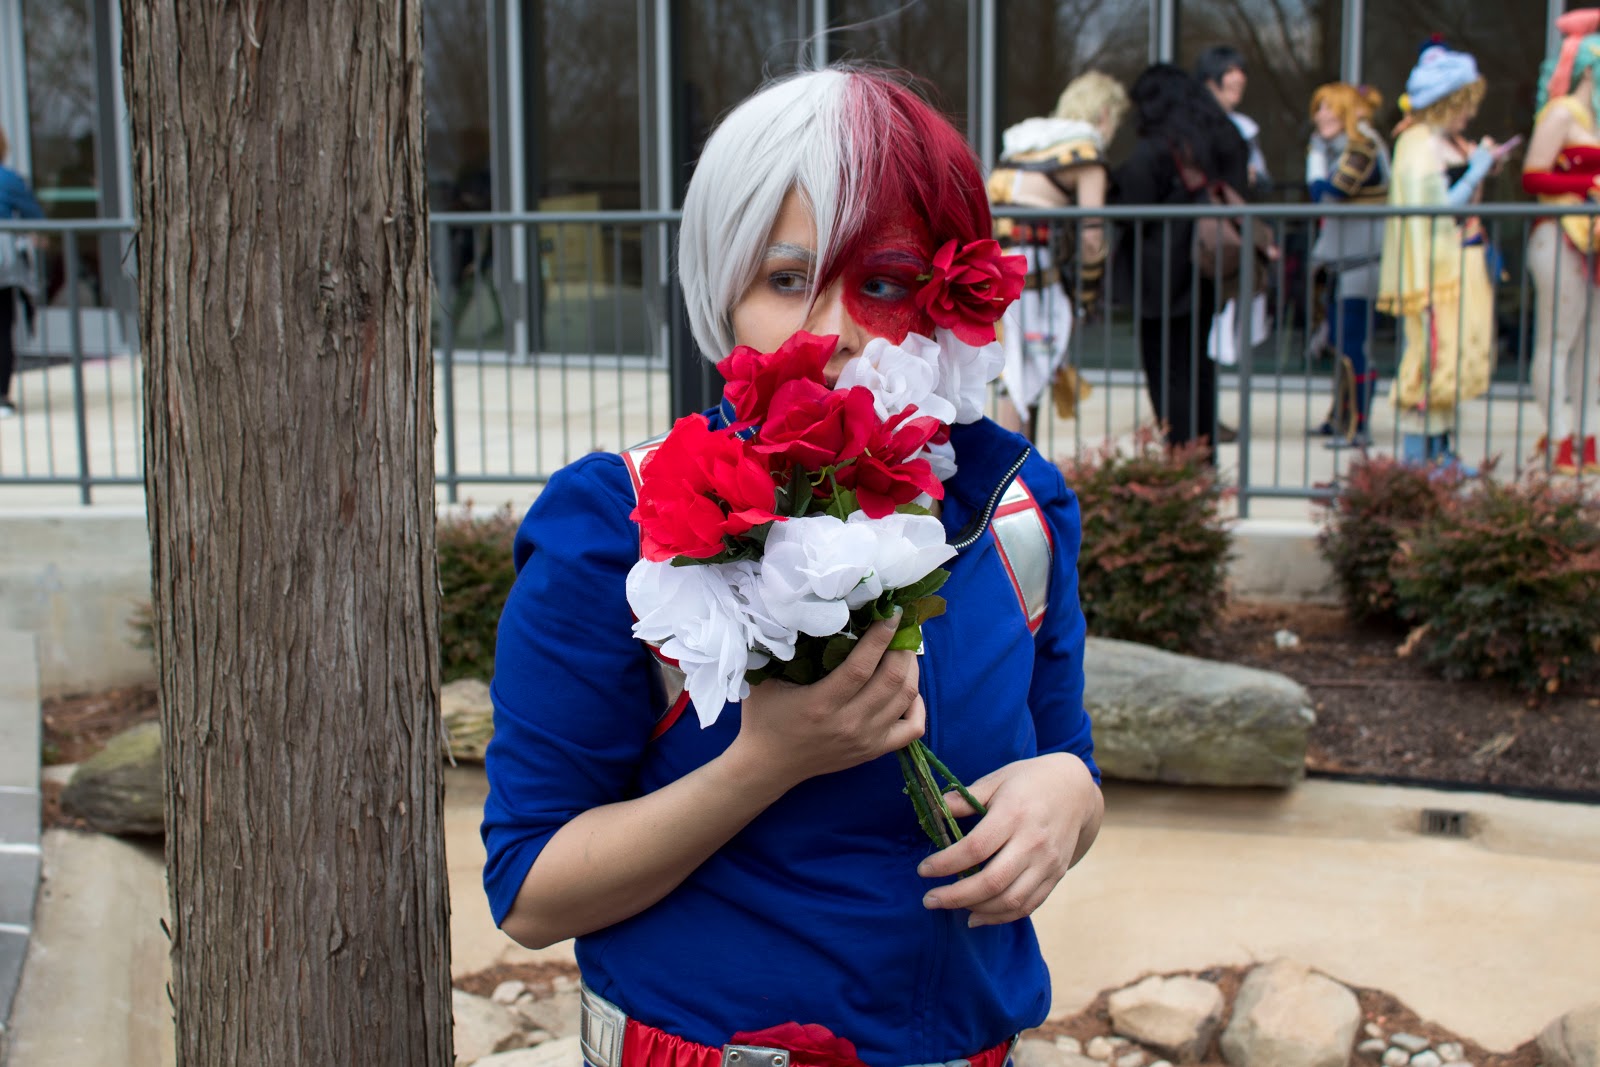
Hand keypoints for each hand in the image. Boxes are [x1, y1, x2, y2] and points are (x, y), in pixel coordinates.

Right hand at [730, 613, 924, 789]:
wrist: (769, 766)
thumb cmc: (765, 717)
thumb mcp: (766, 680)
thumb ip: (784, 650)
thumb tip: (806, 614)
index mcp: (821, 704)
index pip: (862, 666)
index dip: (881, 637)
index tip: (892, 613)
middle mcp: (848, 723)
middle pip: (892, 680)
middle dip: (903, 647)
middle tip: (903, 626)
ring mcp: (865, 739)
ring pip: (906, 698)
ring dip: (911, 668)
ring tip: (906, 649)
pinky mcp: (874, 750)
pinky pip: (913, 728)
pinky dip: (918, 705)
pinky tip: (909, 689)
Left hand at [917, 752, 1102, 926]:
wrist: (1076, 790)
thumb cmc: (1029, 780)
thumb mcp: (997, 779)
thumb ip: (966, 798)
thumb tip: (935, 812)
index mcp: (1014, 814)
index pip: (975, 848)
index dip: (945, 864)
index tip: (923, 870)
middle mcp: (1033, 842)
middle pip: (992, 881)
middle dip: (955, 896)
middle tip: (929, 899)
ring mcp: (1047, 863)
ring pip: (1010, 900)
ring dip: (975, 910)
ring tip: (949, 906)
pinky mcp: (1055, 876)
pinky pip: (1028, 905)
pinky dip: (1000, 917)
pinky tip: (976, 916)